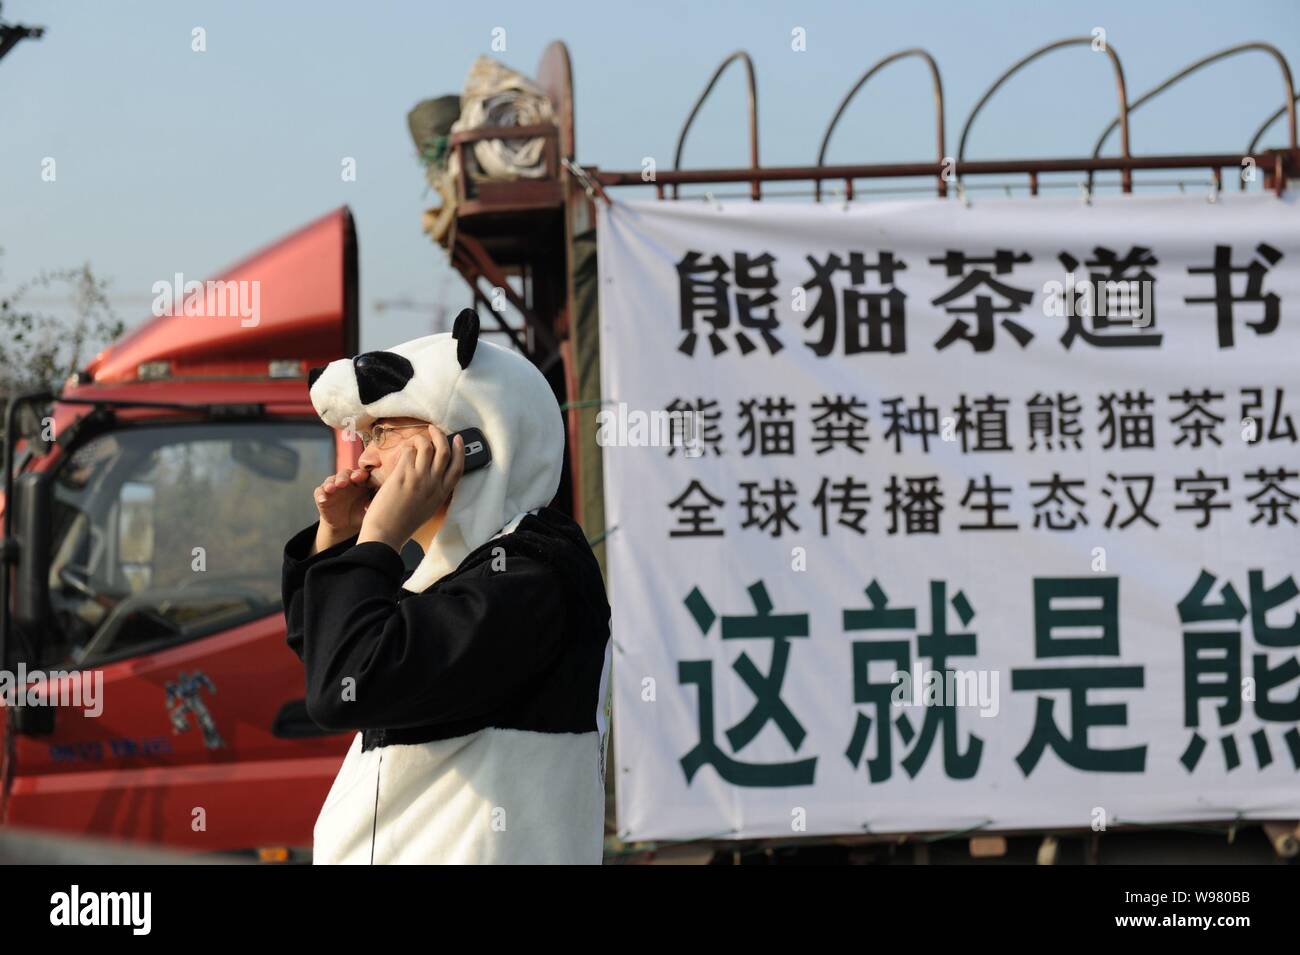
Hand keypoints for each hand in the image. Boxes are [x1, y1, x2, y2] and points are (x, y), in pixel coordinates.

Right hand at [311, 467, 371, 553]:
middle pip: (345, 474)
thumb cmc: (362, 512)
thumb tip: (387, 502)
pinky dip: (321, 494)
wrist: (345, 525)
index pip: (361, 474)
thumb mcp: (370, 510)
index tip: (361, 477)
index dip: (360, 475)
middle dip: (344, 477)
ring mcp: (333, 487)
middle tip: (345, 482)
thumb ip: (376, 504)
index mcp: (361, 481)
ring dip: (331, 483)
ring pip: (331, 481)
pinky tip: (322, 498)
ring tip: (332, 488)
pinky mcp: (322, 495)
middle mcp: (347, 481)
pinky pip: (320, 493)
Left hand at [358, 427, 464, 551]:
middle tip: (434, 429)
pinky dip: (406, 448)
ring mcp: (419, 478)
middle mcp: (434, 484)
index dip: (460, 450)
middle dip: (440, 436)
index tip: (457, 439)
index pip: (458, 467)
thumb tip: (430, 472)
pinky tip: (402, 452)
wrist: (386, 533)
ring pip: (427, 447)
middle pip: (444, 451)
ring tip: (415, 439)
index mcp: (442, 494)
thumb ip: (433, 491)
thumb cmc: (403, 524)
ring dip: (421, 438)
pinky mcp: (403, 475)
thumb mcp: (427, 508)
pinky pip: (408, 451)